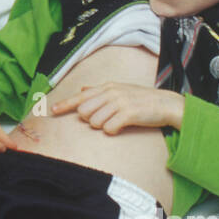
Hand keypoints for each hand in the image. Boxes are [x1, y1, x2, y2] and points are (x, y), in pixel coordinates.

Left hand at [50, 83, 183, 134]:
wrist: (165, 104)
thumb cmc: (141, 99)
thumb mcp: (120, 90)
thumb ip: (100, 91)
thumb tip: (83, 88)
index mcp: (107, 87)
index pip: (81, 96)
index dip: (65, 104)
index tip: (53, 110)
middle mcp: (111, 92)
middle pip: (84, 112)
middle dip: (90, 120)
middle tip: (106, 119)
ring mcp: (120, 102)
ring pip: (95, 122)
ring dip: (103, 126)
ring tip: (116, 122)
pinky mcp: (128, 113)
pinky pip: (109, 128)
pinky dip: (113, 131)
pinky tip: (121, 127)